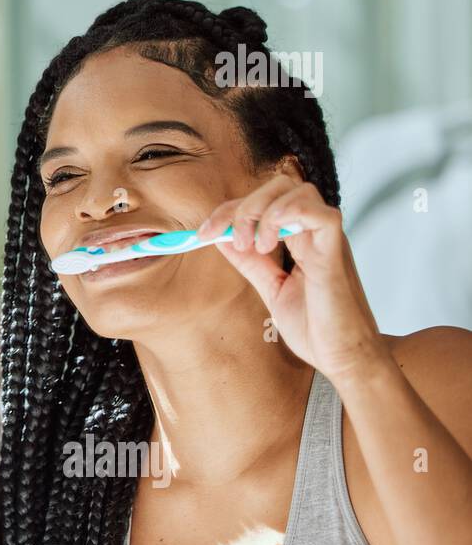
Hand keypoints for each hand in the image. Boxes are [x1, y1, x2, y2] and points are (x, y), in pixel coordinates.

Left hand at [197, 174, 385, 379]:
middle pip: (279, 186)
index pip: (262, 202)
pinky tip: (269, 242)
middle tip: (221, 237)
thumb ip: (250, 262)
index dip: (228, 211)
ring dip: (261, 211)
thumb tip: (220, 238)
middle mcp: (314, 232)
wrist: (342, 358)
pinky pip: (320, 212)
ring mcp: (327, 239)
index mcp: (300, 238)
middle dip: (240, 206)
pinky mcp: (337, 251)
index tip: (202, 234)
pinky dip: (287, 216)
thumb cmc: (314, 327)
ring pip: (296, 190)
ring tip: (252, 246)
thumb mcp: (271, 288)